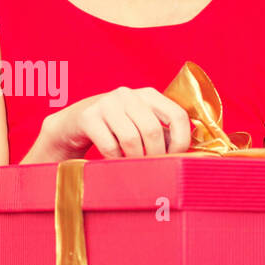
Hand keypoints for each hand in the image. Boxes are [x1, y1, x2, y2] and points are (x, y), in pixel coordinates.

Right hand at [34, 87, 193, 161]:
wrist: (73, 125)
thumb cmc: (115, 130)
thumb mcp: (140, 125)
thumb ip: (163, 135)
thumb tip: (192, 158)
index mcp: (149, 95)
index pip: (177, 115)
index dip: (180, 141)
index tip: (175, 158)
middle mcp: (128, 94)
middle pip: (152, 130)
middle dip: (155, 156)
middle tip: (152, 170)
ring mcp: (106, 103)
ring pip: (131, 139)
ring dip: (133, 159)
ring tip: (132, 166)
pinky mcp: (88, 117)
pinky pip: (109, 146)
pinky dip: (114, 160)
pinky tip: (113, 161)